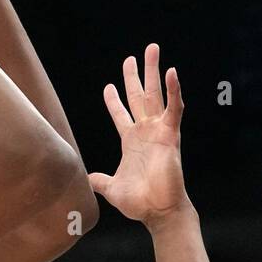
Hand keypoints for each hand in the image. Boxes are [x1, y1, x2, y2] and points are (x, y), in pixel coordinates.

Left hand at [89, 45, 190, 229]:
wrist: (157, 211)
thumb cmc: (139, 202)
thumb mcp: (111, 188)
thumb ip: (100, 180)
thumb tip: (87, 179)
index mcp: (131, 142)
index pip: (121, 115)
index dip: (114, 100)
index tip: (108, 86)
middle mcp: (145, 132)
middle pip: (139, 97)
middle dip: (136, 76)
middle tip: (133, 57)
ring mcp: (159, 132)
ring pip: (156, 95)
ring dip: (154, 72)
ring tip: (152, 49)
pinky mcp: (171, 135)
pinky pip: (174, 109)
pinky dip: (174, 91)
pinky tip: (172, 73)